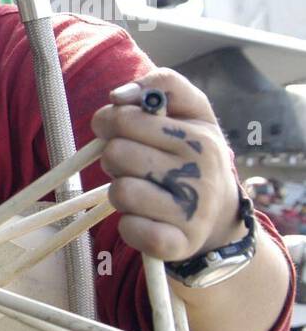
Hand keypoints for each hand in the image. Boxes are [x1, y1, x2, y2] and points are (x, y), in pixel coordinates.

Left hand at [90, 69, 243, 262]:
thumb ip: (161, 86)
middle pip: (115, 154)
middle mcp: (200, 174)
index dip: (110, 123)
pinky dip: (129, 226)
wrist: (220, 215)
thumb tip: (119, 95)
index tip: (121, 132)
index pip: (124, 118)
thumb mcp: (190, 111)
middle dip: (115, 158)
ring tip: (143, 190)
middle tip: (135, 165)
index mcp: (199, 137)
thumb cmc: (192, 155)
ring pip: (119, 192)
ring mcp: (191, 212)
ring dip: (121, 191)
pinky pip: (129, 230)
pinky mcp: (177, 245)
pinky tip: (146, 219)